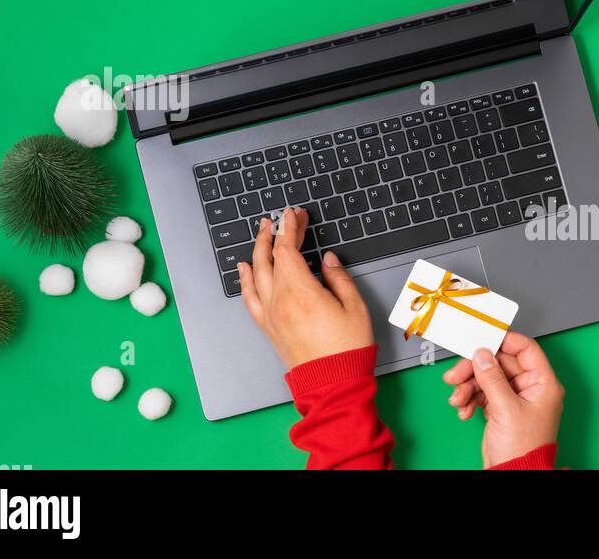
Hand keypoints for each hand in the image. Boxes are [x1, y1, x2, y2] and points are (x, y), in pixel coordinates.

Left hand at [237, 207, 372, 369]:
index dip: (289, 228)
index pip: (288, 250)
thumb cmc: (347, 349)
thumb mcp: (355, 307)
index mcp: (302, 292)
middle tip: (281, 219)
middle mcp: (280, 301)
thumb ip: (339, 278)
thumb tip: (327, 260)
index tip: (293, 214)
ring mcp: (271, 314)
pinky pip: (249, 298)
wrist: (332, 383)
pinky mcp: (268, 326)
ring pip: (256, 273)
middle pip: (270, 257)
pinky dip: (244, 279)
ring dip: (257, 249)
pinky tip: (243, 269)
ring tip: (261, 233)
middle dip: (275, 233)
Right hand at [443, 332, 563, 467]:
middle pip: (500, 364)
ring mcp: (514, 399)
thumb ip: (493, 378)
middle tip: (455, 375)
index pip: (525, 350)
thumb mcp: (506, 409)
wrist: (513, 476)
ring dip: (468, 387)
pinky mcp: (501, 409)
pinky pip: (482, 394)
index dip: (503, 341)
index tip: (481, 340)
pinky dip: (470, 400)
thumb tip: (483, 354)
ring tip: (458, 400)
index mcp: (543, 383)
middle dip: (475, 369)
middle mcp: (530, 388)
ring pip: (487, 379)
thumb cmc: (523, 450)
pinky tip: (464, 411)